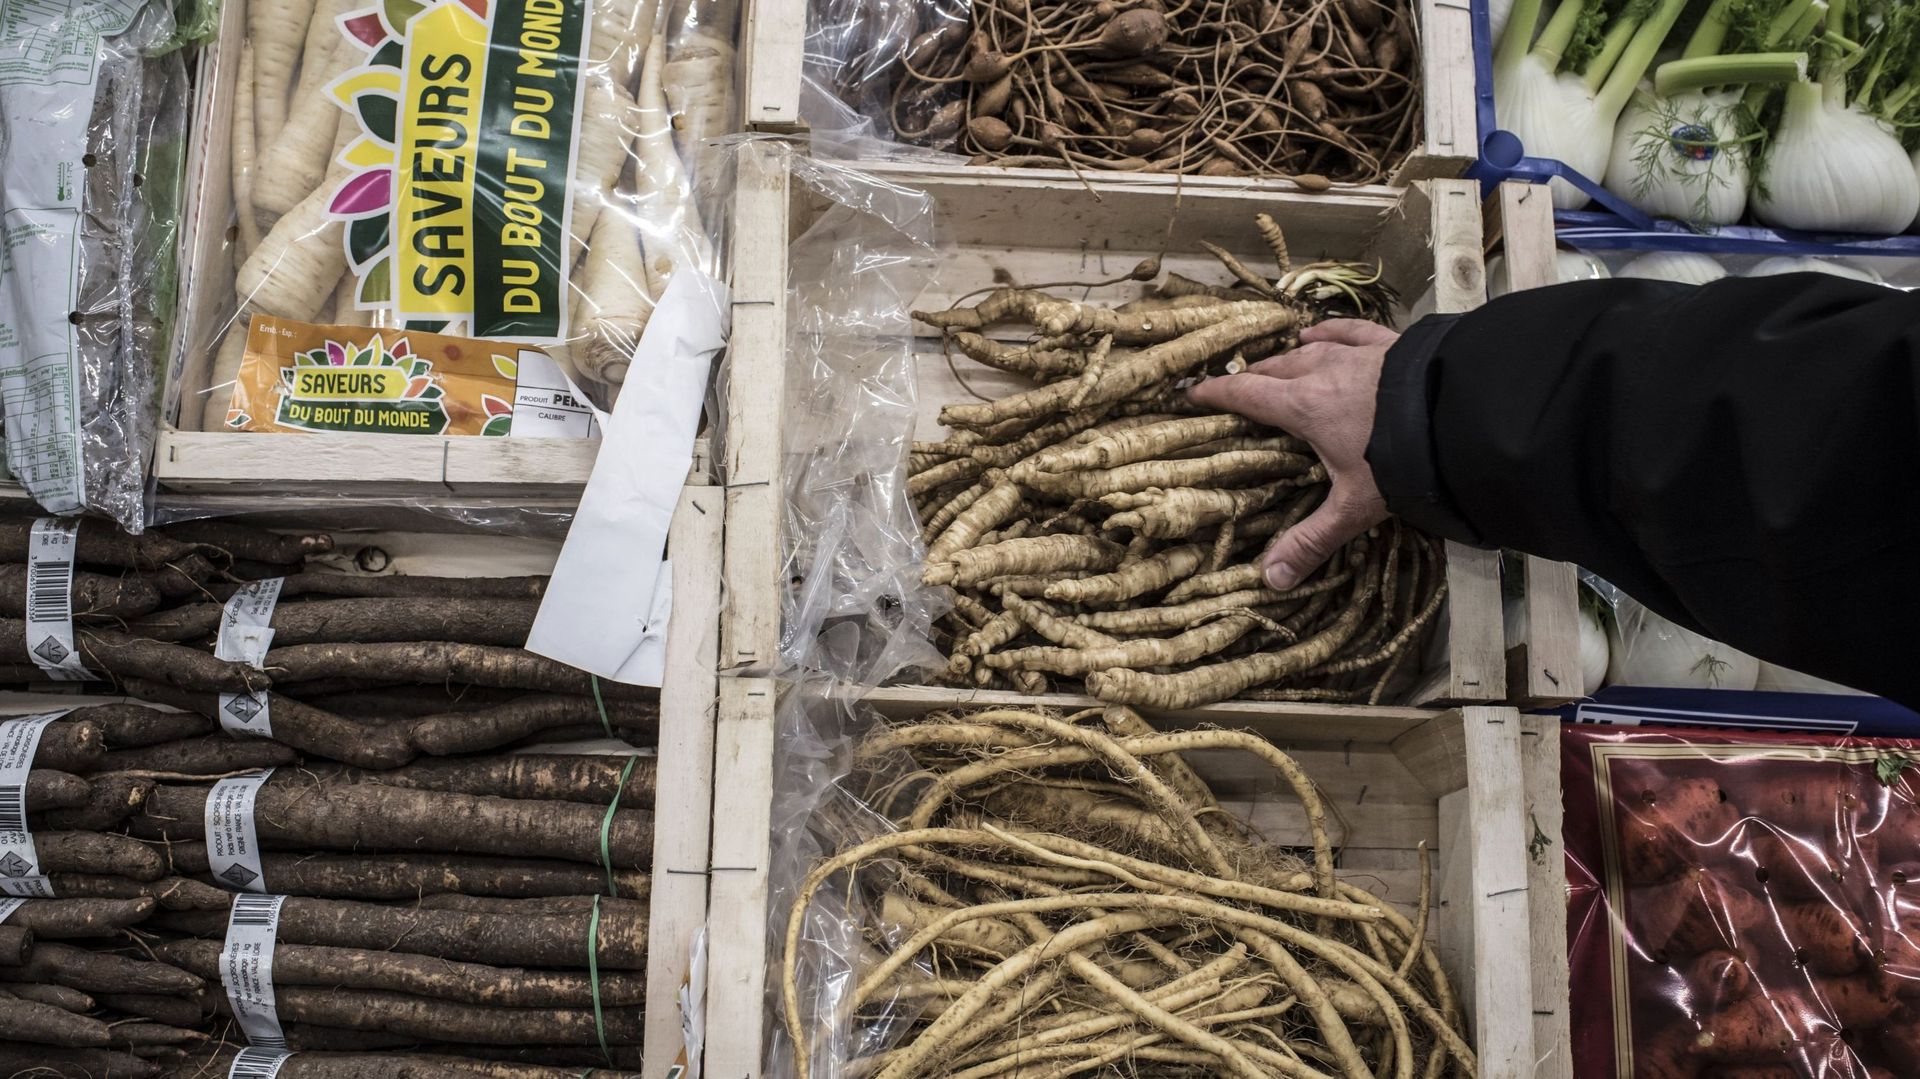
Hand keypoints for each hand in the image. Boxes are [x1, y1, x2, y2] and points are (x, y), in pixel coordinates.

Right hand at [1188, 319, 1395, 590]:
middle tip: (1236, 388)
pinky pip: (1346, 330)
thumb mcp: (1354, 506)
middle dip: (1250, 378)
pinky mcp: (1386, 342)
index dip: (1216, 393)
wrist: (1458, 415)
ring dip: (1286, 358)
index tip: (1192, 391)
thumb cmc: (1401, 460)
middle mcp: (1321, 372)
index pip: (1246, 394)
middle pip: (1273, 369)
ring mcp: (1355, 353)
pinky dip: (1327, 332)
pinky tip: (1318, 332)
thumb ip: (1312, 539)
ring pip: (1307, 349)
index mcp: (1303, 406)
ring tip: (1273, 364)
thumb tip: (1270, 580)